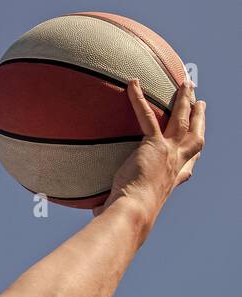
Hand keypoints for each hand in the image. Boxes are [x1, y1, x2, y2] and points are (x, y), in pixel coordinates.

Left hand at [92, 79, 204, 226]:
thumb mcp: (126, 207)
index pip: (189, 162)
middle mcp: (176, 164)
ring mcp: (169, 152)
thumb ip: (113, 203)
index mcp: (173, 179)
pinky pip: (147, 115)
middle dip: (198, 118)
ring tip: (186, 82)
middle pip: (194, 136)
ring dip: (185, 100)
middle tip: (200, 102)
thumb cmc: (127, 214)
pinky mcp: (153, 145)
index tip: (197, 143)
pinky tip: (133, 83)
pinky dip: (139, 98)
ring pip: (182, 120)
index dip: (195, 151)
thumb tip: (95, 212)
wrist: (134, 210)